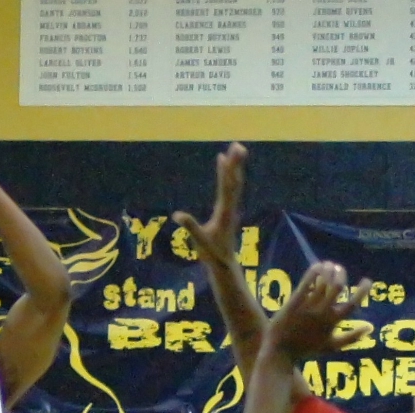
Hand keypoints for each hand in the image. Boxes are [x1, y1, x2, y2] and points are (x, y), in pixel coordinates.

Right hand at [172, 142, 247, 268]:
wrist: (224, 264)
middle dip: (235, 164)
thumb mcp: (200, 242)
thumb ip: (190, 227)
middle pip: (235, 182)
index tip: (223, 156)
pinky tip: (226, 167)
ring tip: (234, 150)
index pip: (226, 189)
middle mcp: (230, 208)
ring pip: (235, 184)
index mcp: (224, 213)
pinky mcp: (229, 211)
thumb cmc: (212, 254)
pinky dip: (229, 176)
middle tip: (237, 146)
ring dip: (235, 167)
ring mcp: (231, 209)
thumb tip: (177, 215)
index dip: (225, 172)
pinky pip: (231, 189)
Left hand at [265, 262, 373, 362]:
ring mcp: (307, 307)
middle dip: (341, 274)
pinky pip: (306, 283)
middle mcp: (322, 313)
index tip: (367, 281)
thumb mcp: (331, 346)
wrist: (280, 352)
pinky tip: (318, 266)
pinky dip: (314, 271)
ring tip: (329, 265)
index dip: (363, 290)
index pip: (353, 304)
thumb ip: (352, 337)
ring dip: (328, 269)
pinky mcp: (294, 303)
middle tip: (340, 269)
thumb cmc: (306, 349)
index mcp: (333, 322)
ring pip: (322, 282)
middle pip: (337, 287)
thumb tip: (371, 327)